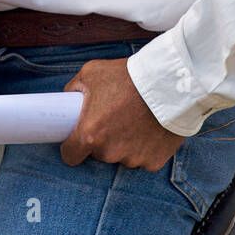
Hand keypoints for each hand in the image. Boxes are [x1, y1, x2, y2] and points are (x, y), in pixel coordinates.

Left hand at [61, 58, 185, 170]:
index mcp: (89, 134)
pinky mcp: (153, 162)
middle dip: (102, 139)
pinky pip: (143, 158)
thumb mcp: (91, 73)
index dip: (72, 147)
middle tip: (114, 117)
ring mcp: (132, 159)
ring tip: (134, 119)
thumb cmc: (126, 76)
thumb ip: (74, 89)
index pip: (70, 156)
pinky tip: (149, 129)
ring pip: (121, 156)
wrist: (167, 82)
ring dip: (124, 144)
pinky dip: (145, 147)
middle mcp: (109, 152)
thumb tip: (67, 99)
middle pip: (98, 154)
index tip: (78, 138)